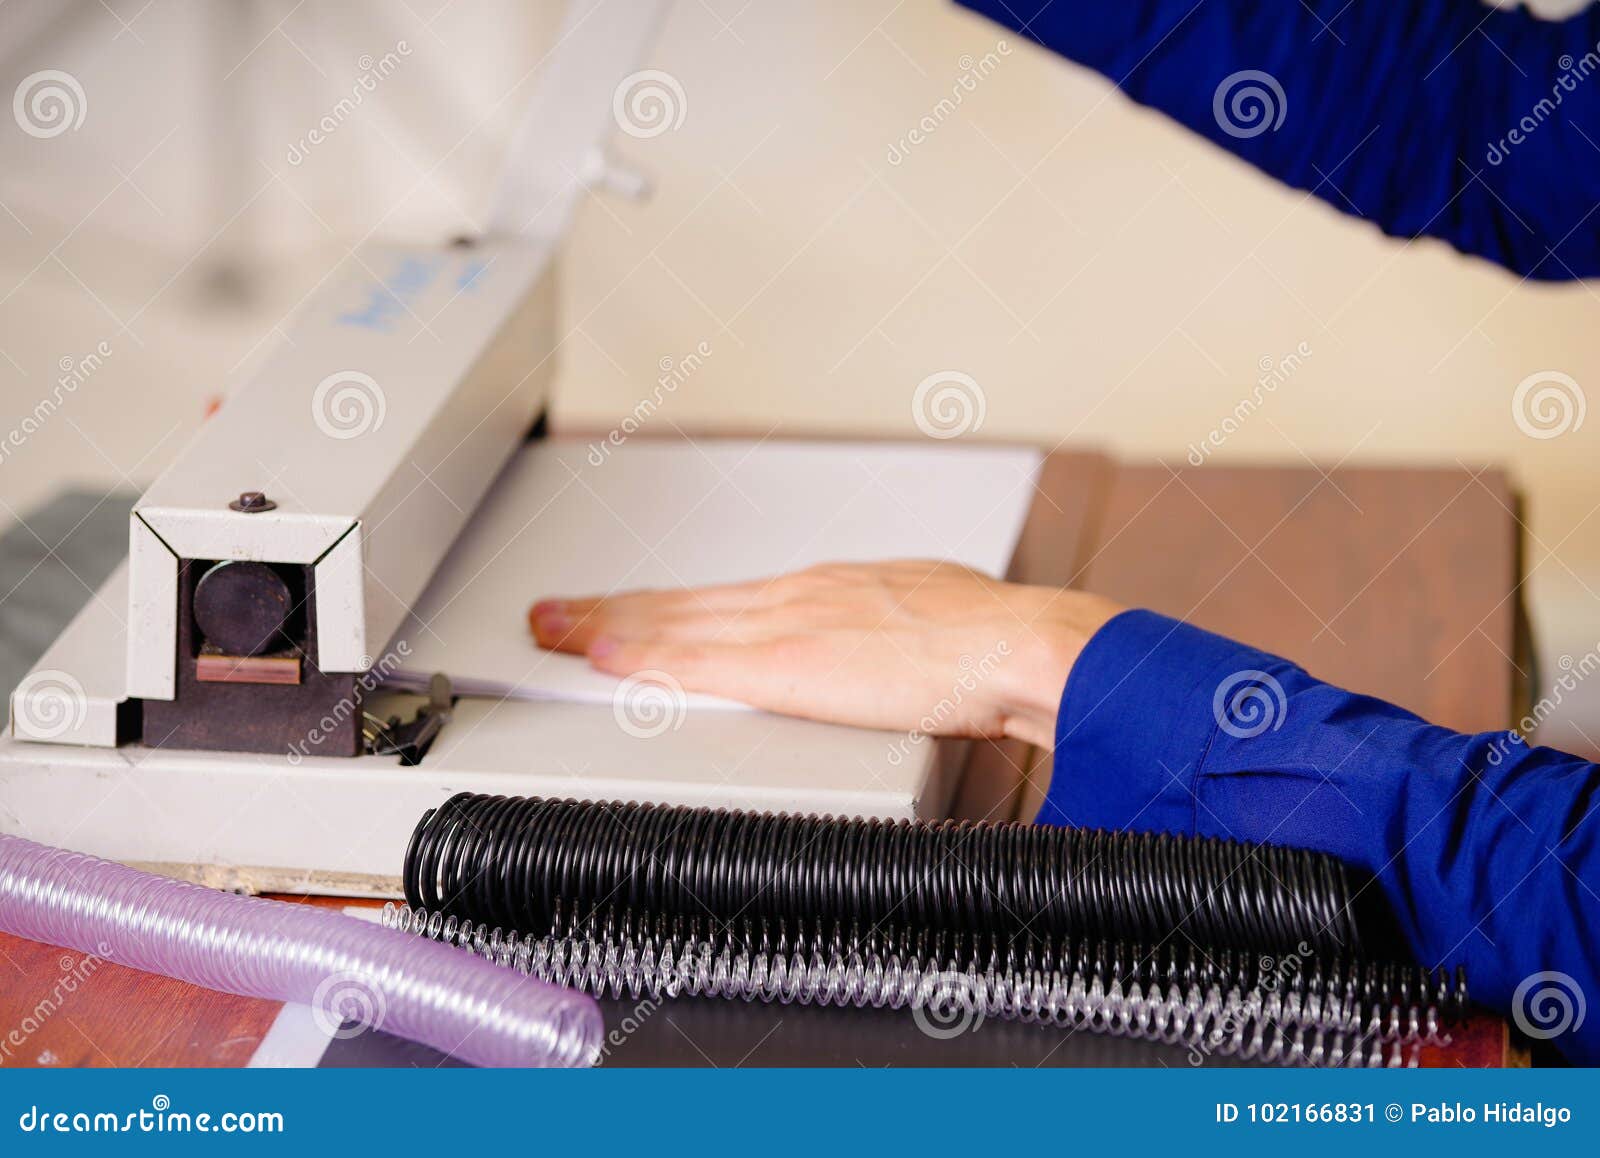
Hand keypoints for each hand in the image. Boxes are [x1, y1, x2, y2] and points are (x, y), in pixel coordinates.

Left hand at [529, 560, 1120, 747]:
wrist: (1015, 644)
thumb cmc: (988, 643)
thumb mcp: (923, 622)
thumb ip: (883, 640)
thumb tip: (880, 652)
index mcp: (829, 591)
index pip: (725, 600)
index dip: (665, 608)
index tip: (623, 613)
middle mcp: (796, 595)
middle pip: (684, 603)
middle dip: (613, 610)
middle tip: (552, 612)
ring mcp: (786, 624)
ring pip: (674, 622)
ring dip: (606, 626)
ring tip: (553, 628)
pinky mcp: (787, 663)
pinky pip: (692, 659)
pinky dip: (640, 656)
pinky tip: (598, 657)